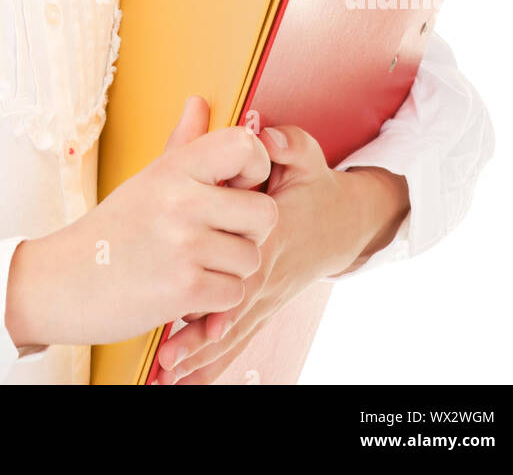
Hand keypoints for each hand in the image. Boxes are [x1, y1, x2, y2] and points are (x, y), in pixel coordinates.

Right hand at [5, 96, 277, 348]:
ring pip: (252, 258)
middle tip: (218, 237)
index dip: (256, 168)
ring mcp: (184, 246)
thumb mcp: (148, 179)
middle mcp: (182, 201)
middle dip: (249, 232)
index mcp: (174, 168)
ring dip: (230, 270)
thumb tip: (199, 102)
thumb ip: (183, 143)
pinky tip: (186, 290)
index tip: (238, 187)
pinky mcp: (183, 289)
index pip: (245, 146)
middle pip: (265, 213)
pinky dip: (215, 300)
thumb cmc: (113, 229)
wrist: (64, 280)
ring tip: (194, 264)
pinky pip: (234, 294)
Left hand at [155, 125, 409, 383]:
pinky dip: (214, 358)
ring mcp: (267, 291)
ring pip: (234, 328)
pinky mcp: (264, 302)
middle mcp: (268, 266)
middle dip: (200, 336)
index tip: (182, 300)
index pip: (243, 257)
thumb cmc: (316, 187)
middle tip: (166, 357)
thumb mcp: (305, 157)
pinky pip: (239, 334)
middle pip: (233, 306)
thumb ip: (285, 143)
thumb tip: (267, 135)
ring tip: (168, 374)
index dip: (216, 278)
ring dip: (203, 355)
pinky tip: (186, 378)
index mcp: (273, 230)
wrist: (346, 222)